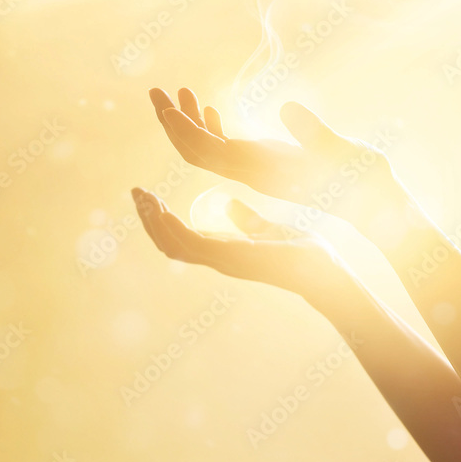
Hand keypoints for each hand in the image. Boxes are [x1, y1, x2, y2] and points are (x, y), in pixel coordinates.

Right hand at [131, 187, 361, 316]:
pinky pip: (190, 244)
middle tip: (137, 192)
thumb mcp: (268, 229)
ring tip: (142, 196)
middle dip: (148, 219)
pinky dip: (171, 227)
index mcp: (224, 249)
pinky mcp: (229, 258)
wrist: (324, 269)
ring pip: (172, 244)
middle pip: (168, 242)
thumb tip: (231, 206)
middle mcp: (217, 257)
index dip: (160, 218)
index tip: (150, 195)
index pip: (180, 236)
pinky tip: (161, 208)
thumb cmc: (302, 252)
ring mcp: (221, 260)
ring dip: (153, 221)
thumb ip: (246, 220)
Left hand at [148, 88, 398, 226]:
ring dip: (190, 123)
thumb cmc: (364, 182)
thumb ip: (315, 133)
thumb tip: (288, 107)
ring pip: (209, 151)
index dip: (185, 131)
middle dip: (173, 122)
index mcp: (263, 170)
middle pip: (197, 151)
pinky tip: (210, 111)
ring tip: (175, 91)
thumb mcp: (342, 152)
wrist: (377, 211)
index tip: (164, 109)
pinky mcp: (267, 169)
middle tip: (153, 91)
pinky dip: (213, 130)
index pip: (209, 153)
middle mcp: (254, 173)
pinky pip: (227, 153)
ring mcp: (258, 172)